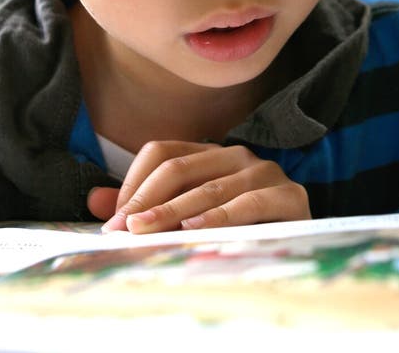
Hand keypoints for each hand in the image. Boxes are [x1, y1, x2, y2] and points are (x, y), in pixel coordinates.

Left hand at [87, 140, 309, 233]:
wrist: (305, 247)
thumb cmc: (239, 233)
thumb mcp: (189, 216)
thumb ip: (145, 206)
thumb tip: (93, 202)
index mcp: (210, 155)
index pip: (162, 152)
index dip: (134, 182)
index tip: (113, 219)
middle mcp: (237, 156)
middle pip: (180, 168)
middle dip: (147, 201)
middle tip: (122, 230)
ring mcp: (265, 173)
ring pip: (210, 188)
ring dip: (174, 212)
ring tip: (148, 231)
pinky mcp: (290, 196)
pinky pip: (249, 204)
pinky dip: (221, 217)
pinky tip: (196, 229)